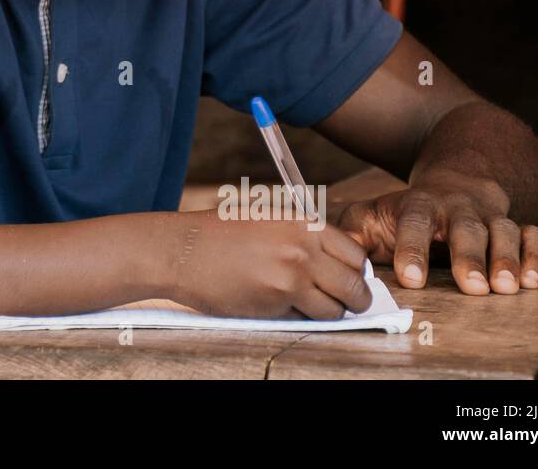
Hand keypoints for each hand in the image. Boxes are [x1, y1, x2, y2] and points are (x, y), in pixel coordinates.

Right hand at [171, 212, 371, 319]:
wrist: (182, 250)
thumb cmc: (218, 234)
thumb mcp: (267, 219)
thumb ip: (302, 236)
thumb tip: (338, 262)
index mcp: (303, 224)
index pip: (355, 255)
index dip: (355, 271)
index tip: (346, 278)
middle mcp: (303, 249)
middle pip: (354, 286)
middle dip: (354, 299)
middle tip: (344, 302)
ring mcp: (291, 277)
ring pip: (335, 309)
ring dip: (327, 312)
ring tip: (307, 304)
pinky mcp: (275, 302)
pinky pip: (305, 318)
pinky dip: (299, 317)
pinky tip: (278, 304)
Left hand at [336, 169, 537, 294]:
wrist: (457, 179)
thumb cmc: (406, 212)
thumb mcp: (373, 215)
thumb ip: (351, 232)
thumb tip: (325, 248)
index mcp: (418, 206)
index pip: (413, 223)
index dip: (411, 249)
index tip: (410, 279)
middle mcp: (456, 208)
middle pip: (465, 228)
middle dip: (468, 257)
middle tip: (471, 287)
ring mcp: (489, 215)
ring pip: (502, 231)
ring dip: (505, 258)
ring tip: (506, 287)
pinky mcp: (515, 224)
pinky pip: (531, 235)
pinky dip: (535, 254)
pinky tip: (533, 279)